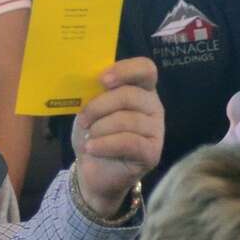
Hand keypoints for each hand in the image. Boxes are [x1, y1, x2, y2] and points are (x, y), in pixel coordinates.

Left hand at [69, 57, 162, 215]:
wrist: (92, 170)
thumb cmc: (93, 134)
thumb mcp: (89, 109)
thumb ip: (95, 92)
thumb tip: (90, 80)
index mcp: (140, 90)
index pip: (146, 69)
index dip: (125, 70)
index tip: (102, 80)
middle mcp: (153, 107)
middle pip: (130, 95)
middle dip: (99, 107)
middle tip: (83, 120)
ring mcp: (156, 130)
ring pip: (127, 120)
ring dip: (99, 129)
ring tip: (89, 138)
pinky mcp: (152, 152)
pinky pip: (128, 142)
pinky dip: (105, 145)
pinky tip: (92, 148)